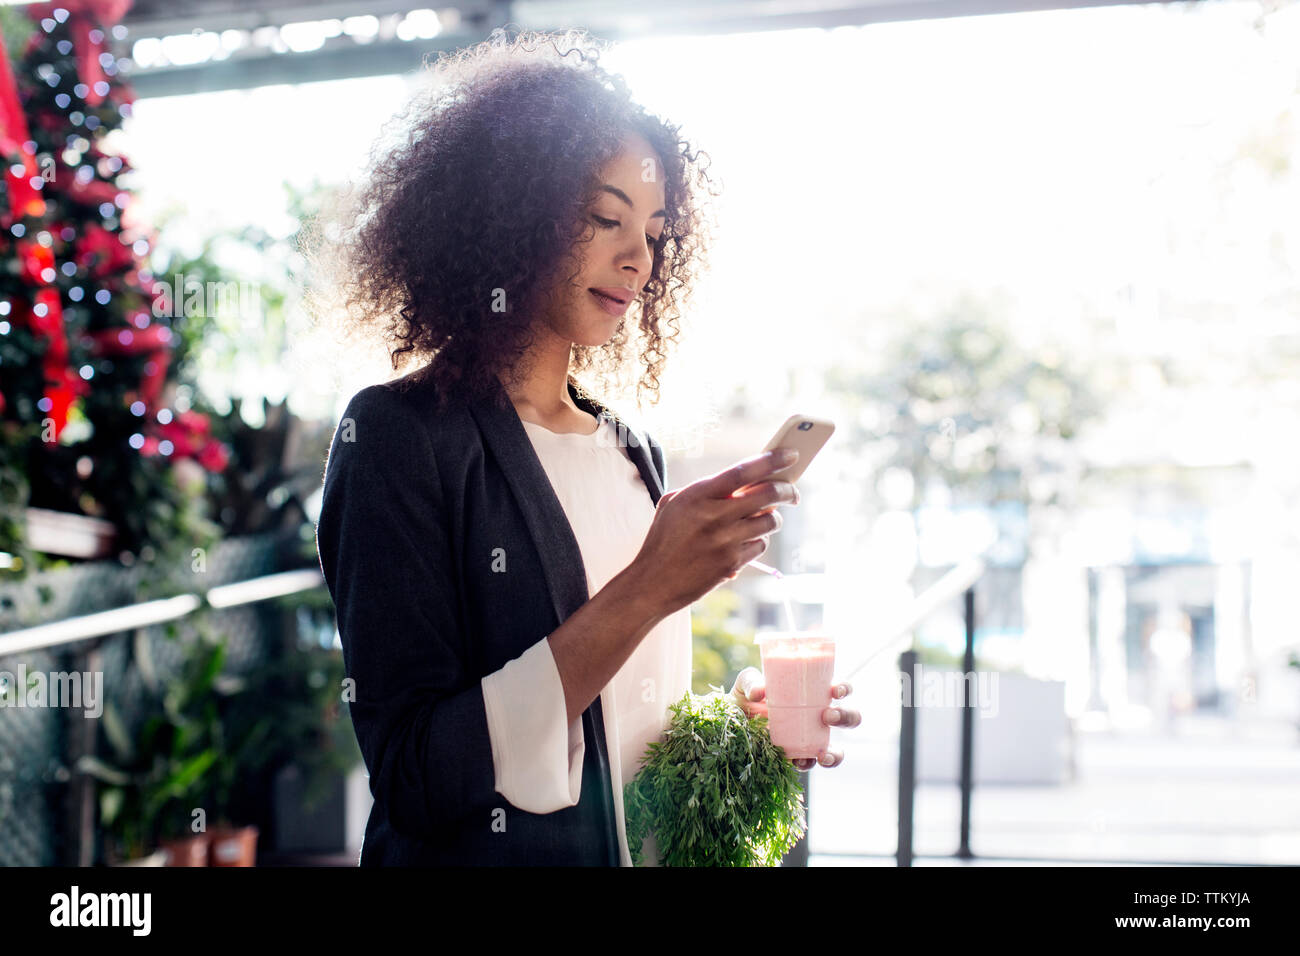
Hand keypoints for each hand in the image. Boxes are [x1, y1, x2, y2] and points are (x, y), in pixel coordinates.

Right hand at [629, 449, 800, 617]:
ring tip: (767, 517)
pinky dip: (758, 540)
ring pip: (770, 521)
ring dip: (774, 518)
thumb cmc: (664, 538)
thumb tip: (747, 484)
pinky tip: (746, 540)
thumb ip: (707, 490)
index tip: (791, 453)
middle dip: (787, 490)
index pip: (743, 471)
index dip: (772, 460)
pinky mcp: (732, 563)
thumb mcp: (675, 504)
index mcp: (698, 495)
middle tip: (793, 491)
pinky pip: (760, 545)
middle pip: (767, 495)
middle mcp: (714, 516)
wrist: (653, 582)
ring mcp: (725, 541)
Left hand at [729, 666, 859, 769]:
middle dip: (845, 717)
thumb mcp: (745, 684)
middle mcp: (816, 718)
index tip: (835, 690)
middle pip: (847, 718)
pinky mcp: (796, 757)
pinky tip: (801, 761)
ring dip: (836, 753)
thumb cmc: (743, 698)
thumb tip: (761, 692)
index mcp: (811, 694)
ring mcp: (808, 740)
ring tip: (823, 754)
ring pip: (836, 749)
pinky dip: (810, 764)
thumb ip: (751, 681)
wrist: (727, 724)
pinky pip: (810, 764)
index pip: (837, 689)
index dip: (844, 688)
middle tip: (827, 716)